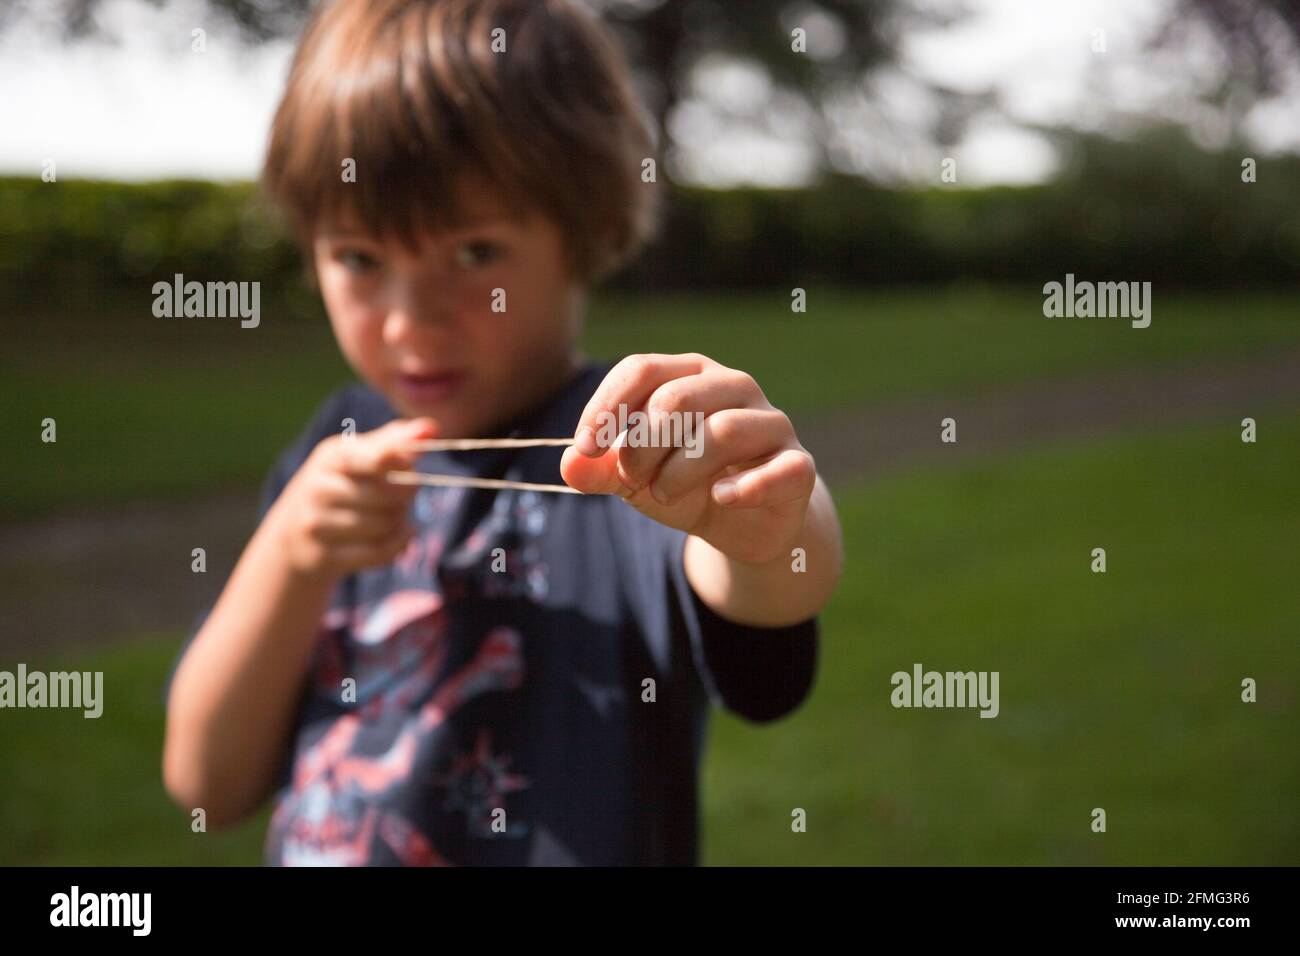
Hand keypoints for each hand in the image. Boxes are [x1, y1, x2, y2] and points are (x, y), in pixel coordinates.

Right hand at [267, 418, 436, 580]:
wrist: (295, 534)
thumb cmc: (340, 486)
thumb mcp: (358, 458)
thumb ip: (394, 442)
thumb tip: (431, 427)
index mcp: (332, 457)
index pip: (373, 457)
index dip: (398, 461)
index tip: (410, 462)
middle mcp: (318, 487)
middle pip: (388, 494)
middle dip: (405, 497)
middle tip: (404, 496)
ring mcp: (316, 523)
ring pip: (384, 524)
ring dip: (400, 521)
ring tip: (392, 515)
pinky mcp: (322, 556)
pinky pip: (378, 553)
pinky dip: (399, 545)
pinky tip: (403, 536)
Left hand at [561, 353, 816, 564]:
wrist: (744, 523)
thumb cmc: (686, 483)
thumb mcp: (635, 478)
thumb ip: (600, 469)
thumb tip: (568, 464)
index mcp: (689, 375)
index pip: (643, 369)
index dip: (607, 406)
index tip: (584, 447)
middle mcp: (734, 388)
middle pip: (677, 398)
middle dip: (641, 445)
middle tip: (630, 479)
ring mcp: (771, 424)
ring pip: (722, 431)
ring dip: (679, 471)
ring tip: (663, 495)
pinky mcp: (797, 465)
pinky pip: (779, 469)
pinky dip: (744, 486)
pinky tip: (719, 498)